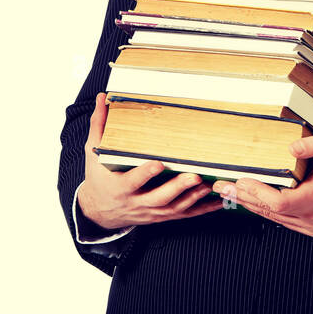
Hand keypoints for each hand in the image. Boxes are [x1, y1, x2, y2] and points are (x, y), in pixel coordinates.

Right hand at [77, 93, 224, 229]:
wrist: (100, 211)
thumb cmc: (99, 178)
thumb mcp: (93, 153)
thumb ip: (99, 126)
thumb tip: (101, 98)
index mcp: (120, 187)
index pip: (133, 181)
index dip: (145, 174)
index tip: (158, 164)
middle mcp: (136, 202)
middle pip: (159, 197)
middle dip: (177, 187)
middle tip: (193, 175)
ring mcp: (151, 212)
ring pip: (174, 207)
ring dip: (193, 197)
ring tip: (209, 183)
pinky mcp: (161, 215)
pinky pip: (184, 214)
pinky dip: (202, 208)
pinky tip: (218, 199)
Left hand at [211, 135, 312, 237]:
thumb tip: (291, 147)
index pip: (281, 202)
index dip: (259, 193)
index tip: (242, 181)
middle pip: (271, 211)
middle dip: (244, 197)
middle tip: (222, 185)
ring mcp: (310, 226)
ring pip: (273, 217)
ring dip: (250, 204)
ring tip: (228, 192)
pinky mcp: (308, 228)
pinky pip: (280, 220)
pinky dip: (263, 209)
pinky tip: (248, 200)